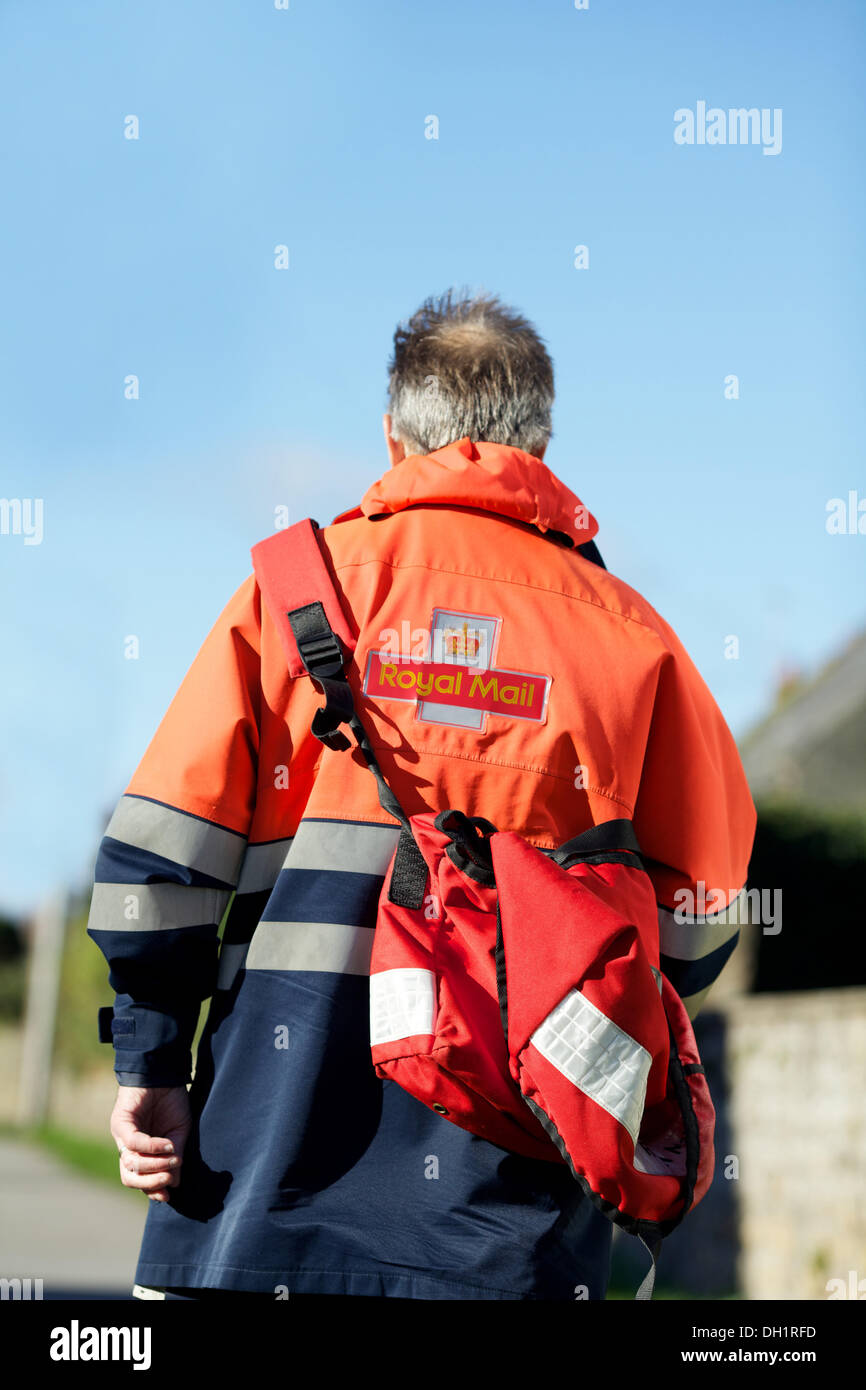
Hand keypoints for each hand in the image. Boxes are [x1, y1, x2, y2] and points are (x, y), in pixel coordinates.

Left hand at [110, 1085, 191, 1202]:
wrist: (164, 1072)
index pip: (139, 1179)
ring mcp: (122, 1135)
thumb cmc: (172, 1101)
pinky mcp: (121, 1121)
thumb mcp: (180, 1132)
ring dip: (154, 1165)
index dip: (152, 1190)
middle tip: (168, 1178)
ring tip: (174, 1159)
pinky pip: (134, 1142)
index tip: (168, 1195)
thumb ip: (175, 1156)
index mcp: (141, 1152)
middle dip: (149, 1183)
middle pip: (128, 1177)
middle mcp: (127, 1146)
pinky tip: (168, 1145)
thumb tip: (175, 1184)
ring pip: (130, 1163)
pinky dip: (152, 1147)